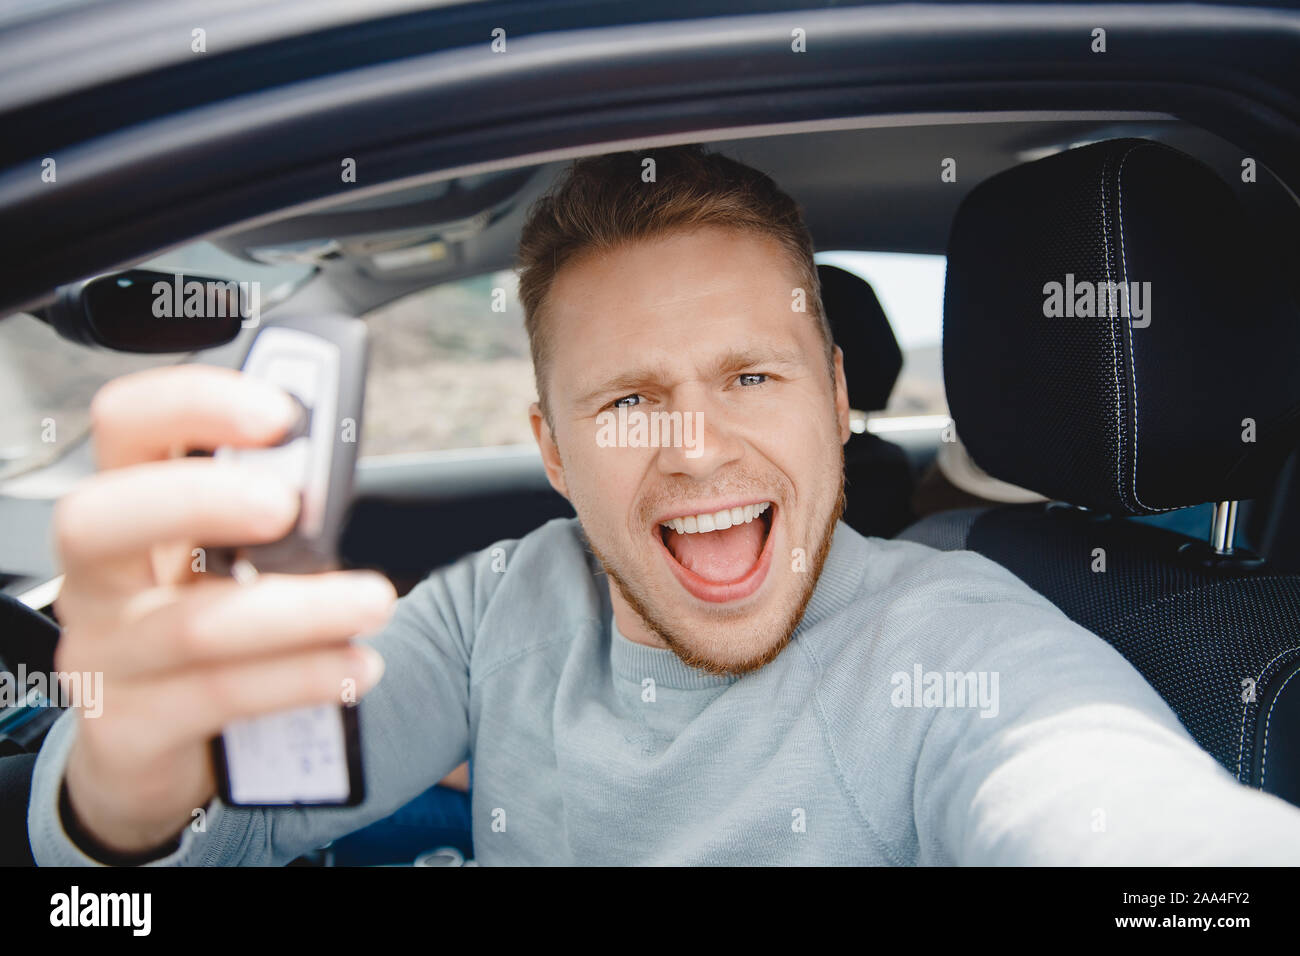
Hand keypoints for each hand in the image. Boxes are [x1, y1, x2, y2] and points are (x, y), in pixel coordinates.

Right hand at [52, 365, 393, 855]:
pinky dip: (299, 677)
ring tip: (373, 602)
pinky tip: (353, 666)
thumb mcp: (230, 562)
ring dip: (300, 609)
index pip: (126, 426)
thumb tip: (333, 469)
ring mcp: (103, 657)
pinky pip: (218, 696)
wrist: (158, 755)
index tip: (277, 413)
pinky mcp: (129, 731)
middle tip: (289, 506)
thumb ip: (268, 514)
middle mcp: (97, 578)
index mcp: (127, 509)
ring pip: (192, 625)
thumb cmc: (209, 628)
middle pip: (102, 516)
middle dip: (202, 499)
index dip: (191, 406)